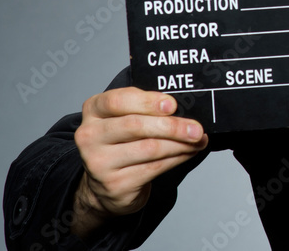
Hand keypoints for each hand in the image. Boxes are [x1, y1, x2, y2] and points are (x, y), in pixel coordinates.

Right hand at [70, 87, 207, 238]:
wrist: (103, 186)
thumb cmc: (120, 144)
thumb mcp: (124, 118)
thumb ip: (145, 108)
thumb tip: (183, 107)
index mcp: (94, 111)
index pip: (117, 101)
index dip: (148, 101)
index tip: (173, 105)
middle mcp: (91, 136)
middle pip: (135, 126)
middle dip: (172, 126)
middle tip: (196, 128)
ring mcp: (100, 162)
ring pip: (149, 148)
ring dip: (180, 144)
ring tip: (197, 140)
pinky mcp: (115, 184)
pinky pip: (154, 168)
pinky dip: (177, 158)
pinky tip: (188, 152)